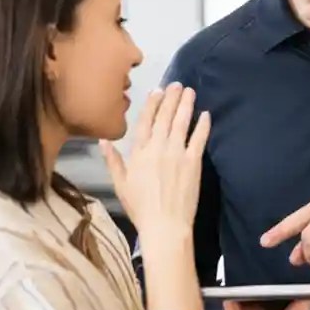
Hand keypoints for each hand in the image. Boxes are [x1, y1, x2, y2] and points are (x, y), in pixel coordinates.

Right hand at [100, 82, 209, 234]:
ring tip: (189, 91)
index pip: (145, 121)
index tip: (157, 91)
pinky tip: (206, 114)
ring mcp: (177, 153)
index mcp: (139, 153)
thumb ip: (113, 161)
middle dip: (171, 98)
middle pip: (164, 117)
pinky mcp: (194, 162)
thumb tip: (103, 141)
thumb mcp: (120, 184)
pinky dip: (203, 125)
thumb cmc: (141, 208)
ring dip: (186, 105)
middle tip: (177, 84)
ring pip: (181, 122)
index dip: (152, 104)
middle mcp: (158, 148)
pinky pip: (199, 138)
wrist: (165, 226)